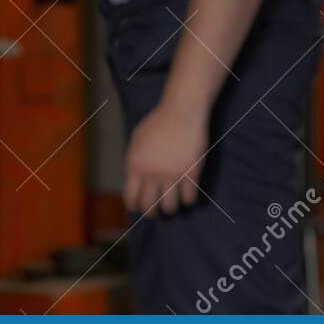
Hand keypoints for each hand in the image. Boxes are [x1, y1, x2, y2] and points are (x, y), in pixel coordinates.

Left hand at [123, 100, 209, 216]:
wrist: (182, 110)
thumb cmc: (159, 121)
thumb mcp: (137, 140)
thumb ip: (134, 161)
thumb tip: (134, 180)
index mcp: (135, 166)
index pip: (131, 198)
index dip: (135, 206)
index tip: (140, 207)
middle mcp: (152, 174)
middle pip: (150, 207)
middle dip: (153, 212)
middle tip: (157, 211)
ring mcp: (173, 175)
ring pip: (170, 207)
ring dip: (171, 209)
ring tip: (173, 205)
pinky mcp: (191, 173)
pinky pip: (189, 198)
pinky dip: (188, 200)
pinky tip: (188, 196)